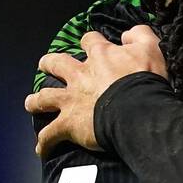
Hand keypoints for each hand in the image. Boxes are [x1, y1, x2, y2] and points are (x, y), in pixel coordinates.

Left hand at [26, 24, 168, 157]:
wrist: (137, 111)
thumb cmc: (145, 81)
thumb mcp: (151, 48)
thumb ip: (139, 35)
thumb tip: (127, 34)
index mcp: (100, 56)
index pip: (90, 41)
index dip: (91, 42)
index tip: (92, 46)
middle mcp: (79, 75)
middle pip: (56, 63)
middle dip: (49, 64)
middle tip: (46, 66)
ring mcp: (71, 100)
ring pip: (44, 98)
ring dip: (36, 101)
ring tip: (31, 103)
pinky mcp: (69, 124)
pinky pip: (51, 134)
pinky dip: (45, 142)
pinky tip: (42, 149)